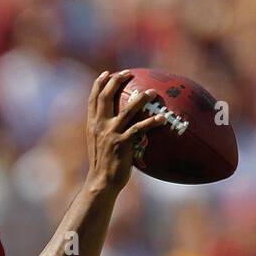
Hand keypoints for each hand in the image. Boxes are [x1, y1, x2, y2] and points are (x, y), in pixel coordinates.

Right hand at [84, 71, 166, 192]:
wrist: (101, 183)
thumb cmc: (103, 166)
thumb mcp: (99, 145)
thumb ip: (104, 131)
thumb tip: (118, 123)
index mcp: (92, 125)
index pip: (93, 100)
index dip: (99, 84)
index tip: (107, 73)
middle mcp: (99, 126)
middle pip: (106, 97)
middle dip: (116, 82)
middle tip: (128, 73)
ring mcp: (110, 134)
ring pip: (126, 110)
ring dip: (140, 99)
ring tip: (152, 92)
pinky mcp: (122, 144)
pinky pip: (139, 129)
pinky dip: (151, 122)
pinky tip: (163, 119)